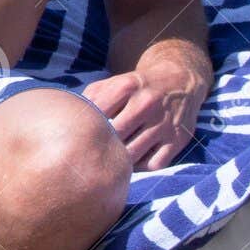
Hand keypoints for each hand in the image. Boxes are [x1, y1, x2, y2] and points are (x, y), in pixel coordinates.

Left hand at [82, 67, 202, 170]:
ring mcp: (164, 123)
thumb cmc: (136, 86)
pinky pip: (155, 164)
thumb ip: (90, 98)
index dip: (86, 127)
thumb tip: (70, 120)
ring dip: (119, 160)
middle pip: (116, 135)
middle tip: (91, 153)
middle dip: (102, 145)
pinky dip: (141, 168)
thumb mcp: (113, 82)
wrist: (179, 81)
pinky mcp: (178, 140)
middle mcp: (147, 104)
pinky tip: (131, 163)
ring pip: (134, 153)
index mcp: (126, 87)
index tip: (80, 135)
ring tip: (109, 160)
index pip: (98, 113)